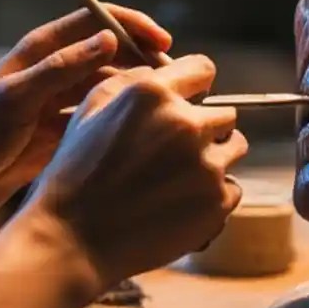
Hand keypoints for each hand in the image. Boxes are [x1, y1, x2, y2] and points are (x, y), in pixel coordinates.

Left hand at [0, 5, 172, 212]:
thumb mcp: (16, 98)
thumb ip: (62, 68)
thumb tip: (109, 38)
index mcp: (39, 51)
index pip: (94, 20)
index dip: (131, 25)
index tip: (163, 42)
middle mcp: (52, 70)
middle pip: (108, 53)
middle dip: (143, 60)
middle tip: (177, 81)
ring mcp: (59, 101)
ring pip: (108, 87)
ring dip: (136, 92)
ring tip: (167, 108)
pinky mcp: (63, 132)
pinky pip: (100, 117)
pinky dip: (122, 120)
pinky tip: (145, 133)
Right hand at [27, 56, 248, 288]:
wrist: (74, 238)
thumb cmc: (76, 173)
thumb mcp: (91, 109)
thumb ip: (134, 80)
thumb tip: (166, 71)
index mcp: (154, 94)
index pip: (204, 69)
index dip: (195, 85)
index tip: (189, 101)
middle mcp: (186, 124)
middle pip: (226, 114)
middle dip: (206, 127)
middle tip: (174, 151)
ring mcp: (206, 165)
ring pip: (234, 148)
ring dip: (214, 158)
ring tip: (178, 178)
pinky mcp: (217, 202)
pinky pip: (233, 188)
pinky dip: (213, 195)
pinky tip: (181, 203)